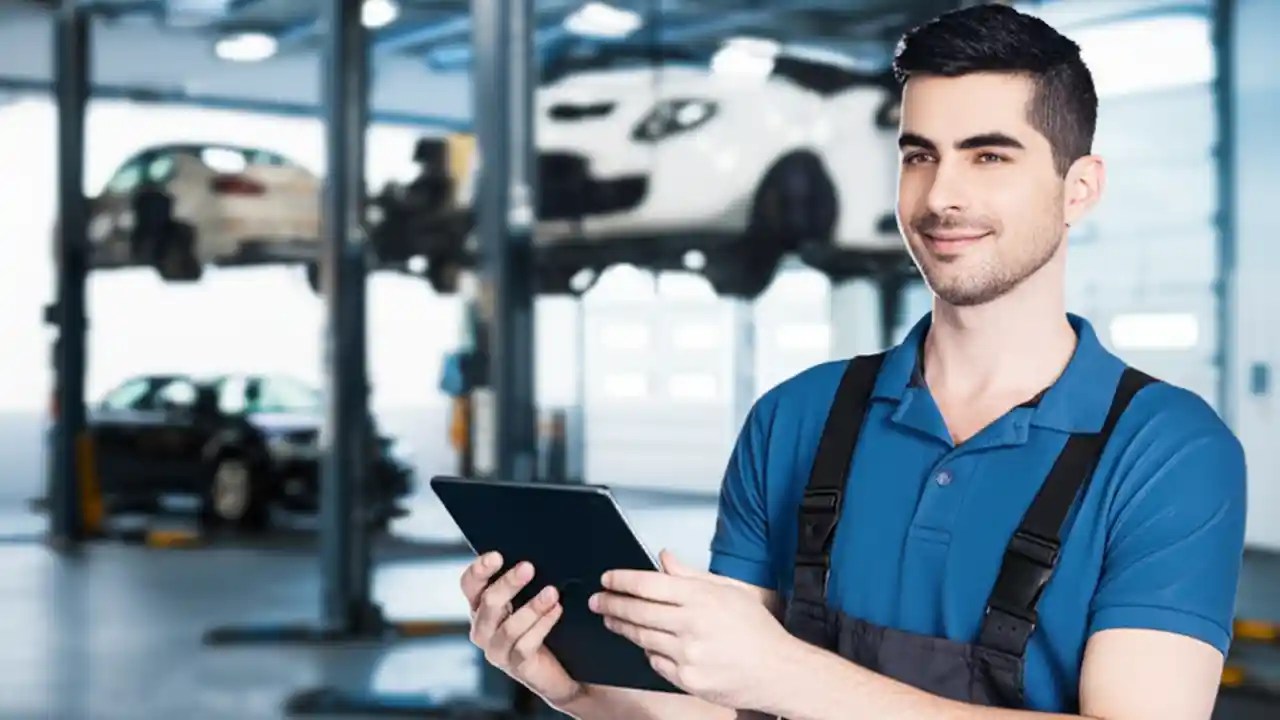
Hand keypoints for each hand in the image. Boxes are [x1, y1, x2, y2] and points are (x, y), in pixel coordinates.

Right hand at [460, 551, 585, 710]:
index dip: (479, 570)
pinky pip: (525, 645)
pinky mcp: (515, 666)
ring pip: (508, 627)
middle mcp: (482, 629)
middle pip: (489, 603)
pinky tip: (557, 611)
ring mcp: (496, 650)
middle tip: (529, 567)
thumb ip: (522, 581)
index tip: (497, 556)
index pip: (469, 585)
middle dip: (509, 584)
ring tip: (552, 593)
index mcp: (480, 607)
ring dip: (531, 608)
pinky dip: (542, 626)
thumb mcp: (526, 599)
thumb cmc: (539, 624)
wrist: (558, 666)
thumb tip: (530, 556)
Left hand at [589, 549, 796, 711]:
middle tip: (598, 600)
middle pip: (638, 611)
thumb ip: (690, 574)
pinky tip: (646, 644)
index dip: (622, 580)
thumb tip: (663, 558)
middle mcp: (692, 625)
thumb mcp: (728, 591)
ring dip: (622, 626)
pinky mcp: (687, 680)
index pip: (649, 584)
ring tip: (611, 619)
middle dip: (611, 603)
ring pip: (641, 637)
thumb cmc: (757, 630)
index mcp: (702, 598)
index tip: (608, 579)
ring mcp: (688, 655)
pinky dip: (648, 652)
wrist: (778, 671)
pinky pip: (655, 663)